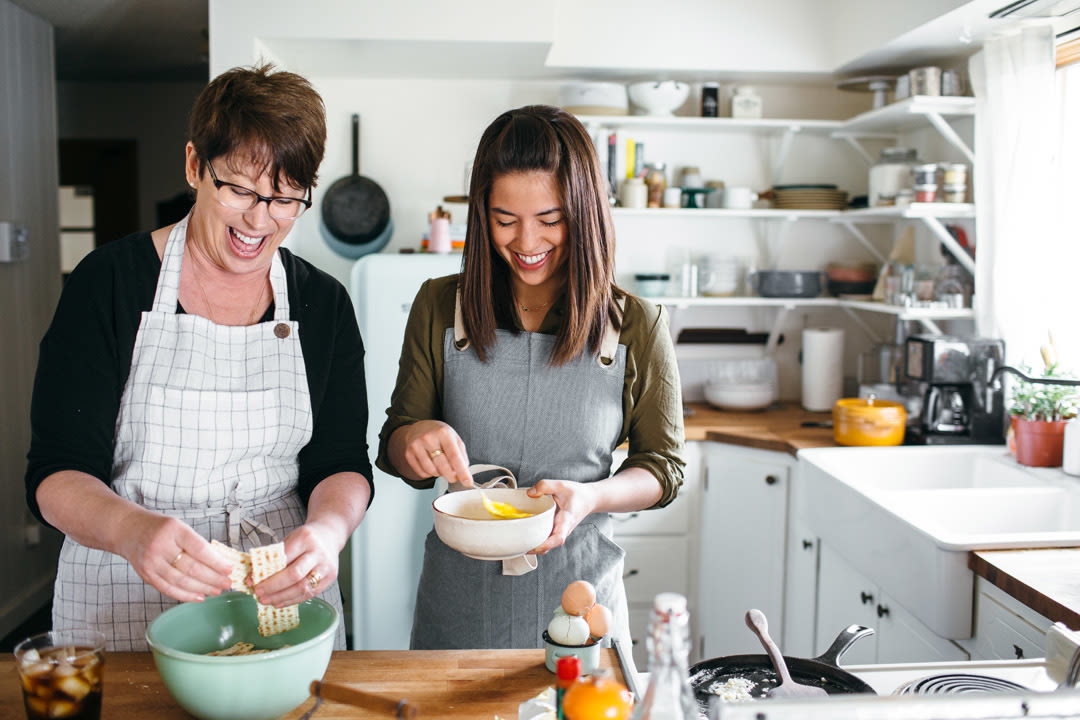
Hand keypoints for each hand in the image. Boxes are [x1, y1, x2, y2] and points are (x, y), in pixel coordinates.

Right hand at [116, 512, 233, 602]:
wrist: (129, 530)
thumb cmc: (161, 529)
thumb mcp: (180, 528)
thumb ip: (196, 544)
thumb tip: (219, 564)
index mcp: (174, 530)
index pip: (199, 548)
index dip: (216, 561)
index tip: (229, 569)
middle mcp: (160, 546)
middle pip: (191, 567)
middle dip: (213, 578)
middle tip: (227, 583)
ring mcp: (151, 562)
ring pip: (180, 581)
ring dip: (202, 589)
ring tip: (217, 590)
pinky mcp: (146, 575)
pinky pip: (168, 589)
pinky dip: (186, 595)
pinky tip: (199, 596)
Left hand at [254, 521, 340, 607]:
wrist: (330, 535)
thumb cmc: (307, 538)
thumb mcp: (290, 538)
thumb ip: (275, 555)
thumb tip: (254, 575)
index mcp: (305, 538)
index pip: (284, 558)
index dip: (267, 572)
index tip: (252, 580)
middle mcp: (318, 553)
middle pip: (295, 574)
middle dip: (273, 586)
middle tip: (258, 592)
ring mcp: (326, 567)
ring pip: (303, 588)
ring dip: (281, 597)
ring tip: (266, 600)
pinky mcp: (330, 578)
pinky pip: (310, 594)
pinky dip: (292, 600)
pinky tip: (279, 602)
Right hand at [400, 420, 472, 485]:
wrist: (419, 428)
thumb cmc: (439, 434)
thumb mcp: (454, 438)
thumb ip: (461, 454)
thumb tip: (464, 471)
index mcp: (443, 433)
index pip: (454, 456)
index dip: (462, 471)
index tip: (467, 482)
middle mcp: (428, 438)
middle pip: (443, 466)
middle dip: (451, 476)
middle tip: (454, 477)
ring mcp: (417, 446)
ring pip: (432, 471)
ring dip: (440, 474)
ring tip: (442, 467)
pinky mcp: (409, 454)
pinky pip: (422, 472)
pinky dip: (430, 473)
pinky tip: (432, 466)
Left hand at [526, 480, 598, 554]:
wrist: (588, 499)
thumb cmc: (577, 494)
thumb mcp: (561, 484)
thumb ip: (544, 486)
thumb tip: (529, 493)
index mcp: (567, 520)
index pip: (559, 537)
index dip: (546, 544)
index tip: (534, 545)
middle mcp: (563, 530)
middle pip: (549, 546)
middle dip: (534, 549)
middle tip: (518, 544)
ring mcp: (559, 532)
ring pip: (547, 546)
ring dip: (534, 546)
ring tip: (519, 541)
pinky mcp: (555, 531)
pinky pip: (545, 540)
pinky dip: (535, 540)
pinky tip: (525, 535)